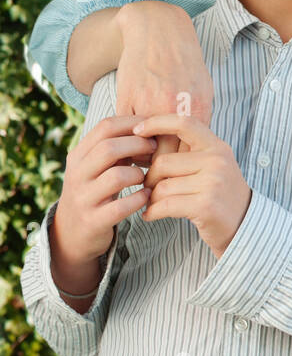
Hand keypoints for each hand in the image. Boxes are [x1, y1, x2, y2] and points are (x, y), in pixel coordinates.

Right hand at [49, 116, 158, 288]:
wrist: (71, 232)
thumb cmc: (95, 191)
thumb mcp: (97, 166)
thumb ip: (116, 148)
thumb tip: (150, 124)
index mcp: (78, 155)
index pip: (105, 127)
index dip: (133, 123)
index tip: (152, 127)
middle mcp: (77, 174)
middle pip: (109, 148)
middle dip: (138, 145)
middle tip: (155, 149)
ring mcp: (84, 198)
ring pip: (117, 177)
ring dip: (139, 174)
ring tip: (147, 177)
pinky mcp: (93, 221)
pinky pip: (122, 207)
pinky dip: (140, 199)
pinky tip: (147, 196)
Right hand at [116, 2, 213, 161]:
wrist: (159, 32)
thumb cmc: (184, 63)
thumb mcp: (203, 90)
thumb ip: (200, 121)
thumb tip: (197, 152)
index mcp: (196, 109)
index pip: (191, 154)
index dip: (183, 169)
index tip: (178, 177)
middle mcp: (173, 108)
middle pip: (167, 156)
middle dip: (162, 171)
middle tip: (157, 179)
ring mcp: (148, 104)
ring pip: (144, 149)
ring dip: (142, 160)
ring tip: (144, 166)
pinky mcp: (127, 100)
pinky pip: (128, 134)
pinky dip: (129, 143)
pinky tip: (132, 146)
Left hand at [135, 114, 251, 257]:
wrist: (244, 225)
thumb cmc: (220, 195)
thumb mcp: (213, 166)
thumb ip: (189, 152)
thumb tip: (148, 140)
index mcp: (217, 147)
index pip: (184, 123)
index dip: (157, 122)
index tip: (137, 130)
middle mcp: (217, 161)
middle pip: (163, 162)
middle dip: (150, 178)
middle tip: (150, 190)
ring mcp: (213, 183)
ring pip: (161, 186)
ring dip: (151, 198)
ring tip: (154, 204)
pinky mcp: (206, 206)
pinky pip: (165, 205)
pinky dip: (152, 212)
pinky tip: (150, 215)